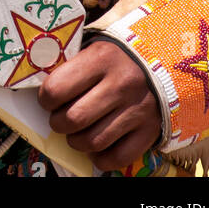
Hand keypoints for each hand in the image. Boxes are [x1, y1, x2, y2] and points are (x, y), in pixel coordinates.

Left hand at [37, 39, 161, 171]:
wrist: (164, 61)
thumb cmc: (118, 58)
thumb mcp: (96, 50)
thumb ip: (72, 67)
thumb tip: (44, 92)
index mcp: (101, 58)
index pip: (56, 89)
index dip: (46, 99)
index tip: (49, 100)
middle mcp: (121, 84)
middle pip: (73, 119)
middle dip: (58, 123)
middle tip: (61, 119)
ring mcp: (137, 110)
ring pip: (92, 142)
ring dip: (76, 142)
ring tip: (77, 132)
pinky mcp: (149, 131)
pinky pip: (116, 158)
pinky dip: (100, 158)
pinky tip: (96, 146)